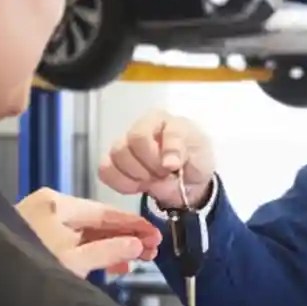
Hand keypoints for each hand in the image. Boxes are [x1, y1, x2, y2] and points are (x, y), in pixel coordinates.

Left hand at [16, 188, 161, 276]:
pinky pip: (72, 241)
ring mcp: (41, 222)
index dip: (134, 225)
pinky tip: (108, 263)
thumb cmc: (24, 268)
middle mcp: (48, 208)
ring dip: (110, 247)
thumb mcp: (75, 261)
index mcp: (57, 205)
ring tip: (133, 261)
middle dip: (125, 238)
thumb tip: (136, 245)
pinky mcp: (36, 237)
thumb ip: (108, 252)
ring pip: (85, 233)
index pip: (105, 212)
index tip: (154, 235)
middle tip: (150, 250)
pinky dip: (91, 252)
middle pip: (96, 222)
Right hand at [98, 109, 215, 209]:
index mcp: (158, 120)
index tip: (172, 168)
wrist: (191, 180)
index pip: (141, 134)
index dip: (154, 155)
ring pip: (114, 159)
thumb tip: (168, 162)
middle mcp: (137, 128)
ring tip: (154, 179)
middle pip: (125, 148)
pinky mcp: (115, 163)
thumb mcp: (200, 152)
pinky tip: (139, 186)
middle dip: (147, 168)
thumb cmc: (195, 158)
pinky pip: (106, 172)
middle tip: (165, 175)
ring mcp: (124, 145)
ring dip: (136, 177)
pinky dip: (122, 183)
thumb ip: (184, 152)